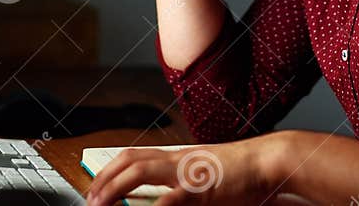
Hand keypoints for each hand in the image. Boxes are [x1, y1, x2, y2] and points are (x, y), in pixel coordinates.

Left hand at [85, 136, 283, 205]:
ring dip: (115, 186)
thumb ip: (182, 189)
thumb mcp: (206, 179)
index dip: (112, 170)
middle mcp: (178, 160)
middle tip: (90, 198)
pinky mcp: (201, 186)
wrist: (269, 162)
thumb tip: (162, 200)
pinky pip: (171, 196)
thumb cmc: (243, 173)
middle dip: (105, 178)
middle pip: (130, 159)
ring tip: (99, 203)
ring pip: (140, 170)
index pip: (135, 157)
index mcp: (178, 158)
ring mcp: (187, 170)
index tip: (97, 188)